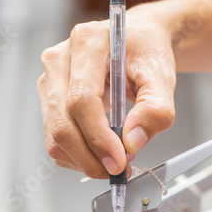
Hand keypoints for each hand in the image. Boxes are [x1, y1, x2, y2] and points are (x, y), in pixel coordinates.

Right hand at [38, 5, 176, 177]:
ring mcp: (50, 79)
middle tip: (119, 169)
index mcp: (87, 43)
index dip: (98, 137)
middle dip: (90, 156)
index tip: (119, 160)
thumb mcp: (163, 77)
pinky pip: (54, 138)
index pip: (81, 100)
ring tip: (114, 159)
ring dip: (83, 159)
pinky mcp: (48, 97)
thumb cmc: (147, 52)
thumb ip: (155, 110)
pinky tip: (100, 151)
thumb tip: (132, 142)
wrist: (138, 42)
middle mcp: (60, 59)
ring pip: (54, 135)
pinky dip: (77, 155)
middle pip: (62, 122)